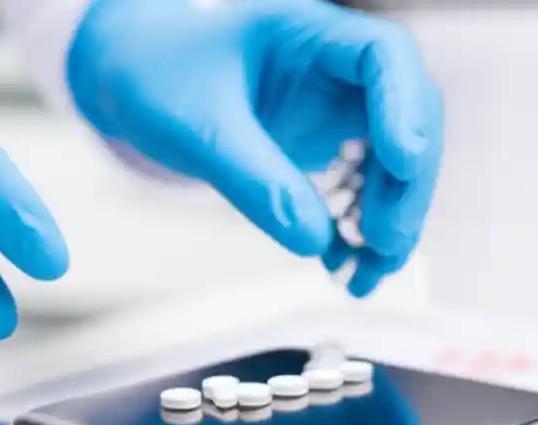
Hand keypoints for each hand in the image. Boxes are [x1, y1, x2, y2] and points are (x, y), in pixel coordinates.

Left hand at [68, 0, 442, 296]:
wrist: (130, 79)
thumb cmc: (158, 76)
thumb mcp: (198, 127)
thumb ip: (253, 178)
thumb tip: (312, 240)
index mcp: (310, 36)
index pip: (384, 57)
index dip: (404, 108)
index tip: (402, 161)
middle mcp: (336, 71)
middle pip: (406, 119)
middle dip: (404, 184)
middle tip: (384, 242)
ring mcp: (335, 113)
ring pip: (392, 165)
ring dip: (389, 221)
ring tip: (368, 275)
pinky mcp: (324, 152)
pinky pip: (360, 193)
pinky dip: (358, 234)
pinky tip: (347, 271)